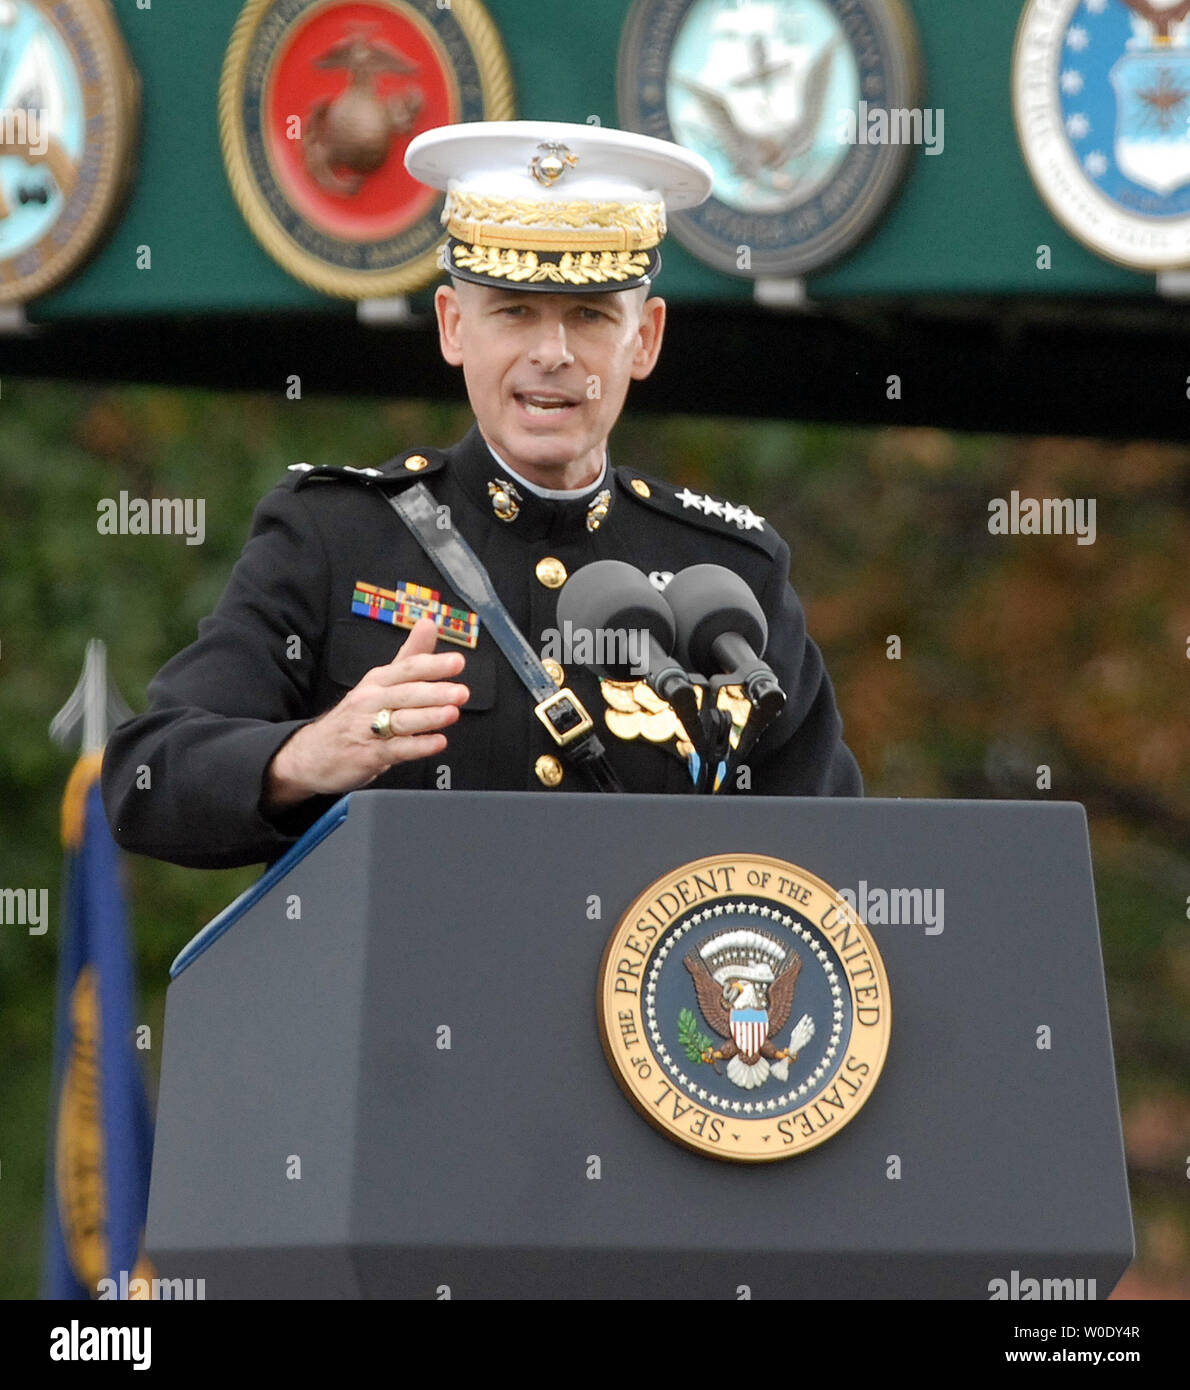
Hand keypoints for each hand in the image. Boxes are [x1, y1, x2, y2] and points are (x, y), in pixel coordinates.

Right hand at [263, 617, 468, 810]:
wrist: (312, 753)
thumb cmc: (354, 716)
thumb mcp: (379, 682)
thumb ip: (410, 656)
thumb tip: (429, 624)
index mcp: (378, 681)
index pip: (407, 668)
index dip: (433, 665)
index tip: (457, 662)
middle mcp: (372, 701)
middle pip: (406, 693)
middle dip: (434, 692)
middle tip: (461, 691)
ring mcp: (367, 728)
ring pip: (401, 720)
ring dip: (428, 716)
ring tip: (452, 713)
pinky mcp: (368, 755)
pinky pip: (395, 750)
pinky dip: (417, 746)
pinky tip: (437, 743)